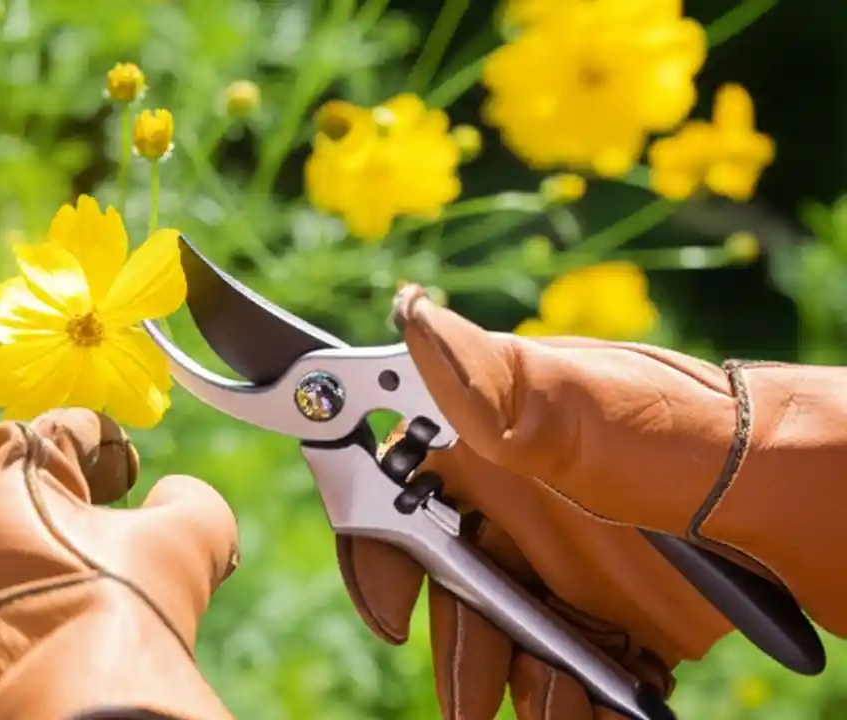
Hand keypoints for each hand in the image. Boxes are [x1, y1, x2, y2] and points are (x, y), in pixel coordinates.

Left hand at [0, 408, 239, 719]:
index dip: (101, 447)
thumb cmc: (120, 619)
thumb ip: (188, 501)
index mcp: (3, 483)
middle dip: (62, 525)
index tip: (129, 478)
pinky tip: (40, 664)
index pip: (54, 433)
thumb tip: (175, 494)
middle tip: (114, 556)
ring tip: (78, 623)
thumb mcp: (183, 545)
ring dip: (25, 585)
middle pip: (10, 509)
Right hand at [336, 286, 758, 718]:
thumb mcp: (613, 415)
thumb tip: (413, 325)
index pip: (403, 484)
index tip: (394, 613)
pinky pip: (582, 676)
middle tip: (476, 702)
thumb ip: (512, 385)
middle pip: (451, 584)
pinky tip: (606, 710)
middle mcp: (531, 501)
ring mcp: (579, 563)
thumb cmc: (725, 443)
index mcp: (504, 438)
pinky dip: (582, 703)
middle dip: (461, 647)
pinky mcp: (630, 618)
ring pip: (514, 641)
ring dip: (525, 684)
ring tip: (564, 707)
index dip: (379, 546)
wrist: (830, 504)